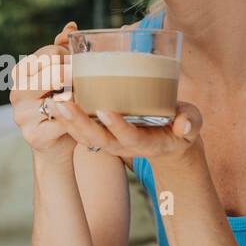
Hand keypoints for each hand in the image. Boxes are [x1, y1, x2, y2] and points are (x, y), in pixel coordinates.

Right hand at [10, 20, 77, 159]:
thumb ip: (63, 50)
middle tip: (88, 78)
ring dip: (77, 97)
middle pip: (52, 74)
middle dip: (74, 74)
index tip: (79, 63)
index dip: (69, 56)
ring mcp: (22, 115)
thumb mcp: (60, 75)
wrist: (58, 143)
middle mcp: (17, 92)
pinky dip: (76, 118)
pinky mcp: (33, 135)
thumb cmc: (61, 103)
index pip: (48, 54)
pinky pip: (61, 122)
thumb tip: (70, 26)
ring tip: (86, 96)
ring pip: (57, 99)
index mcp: (21, 72)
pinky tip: (85, 115)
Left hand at [52, 98, 202, 162]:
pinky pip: (80, 129)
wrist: (169, 142)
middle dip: (80, 122)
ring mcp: (109, 141)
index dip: (118, 126)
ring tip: (53, 101)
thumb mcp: (192, 125)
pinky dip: (67, 118)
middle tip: (64, 103)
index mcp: (146, 143)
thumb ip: (190, 123)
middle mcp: (122, 145)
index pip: (130, 138)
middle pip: (98, 139)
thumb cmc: (181, 128)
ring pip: (84, 136)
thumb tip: (185, 125)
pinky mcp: (101, 134)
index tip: (105, 111)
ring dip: (68, 120)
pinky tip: (54, 100)